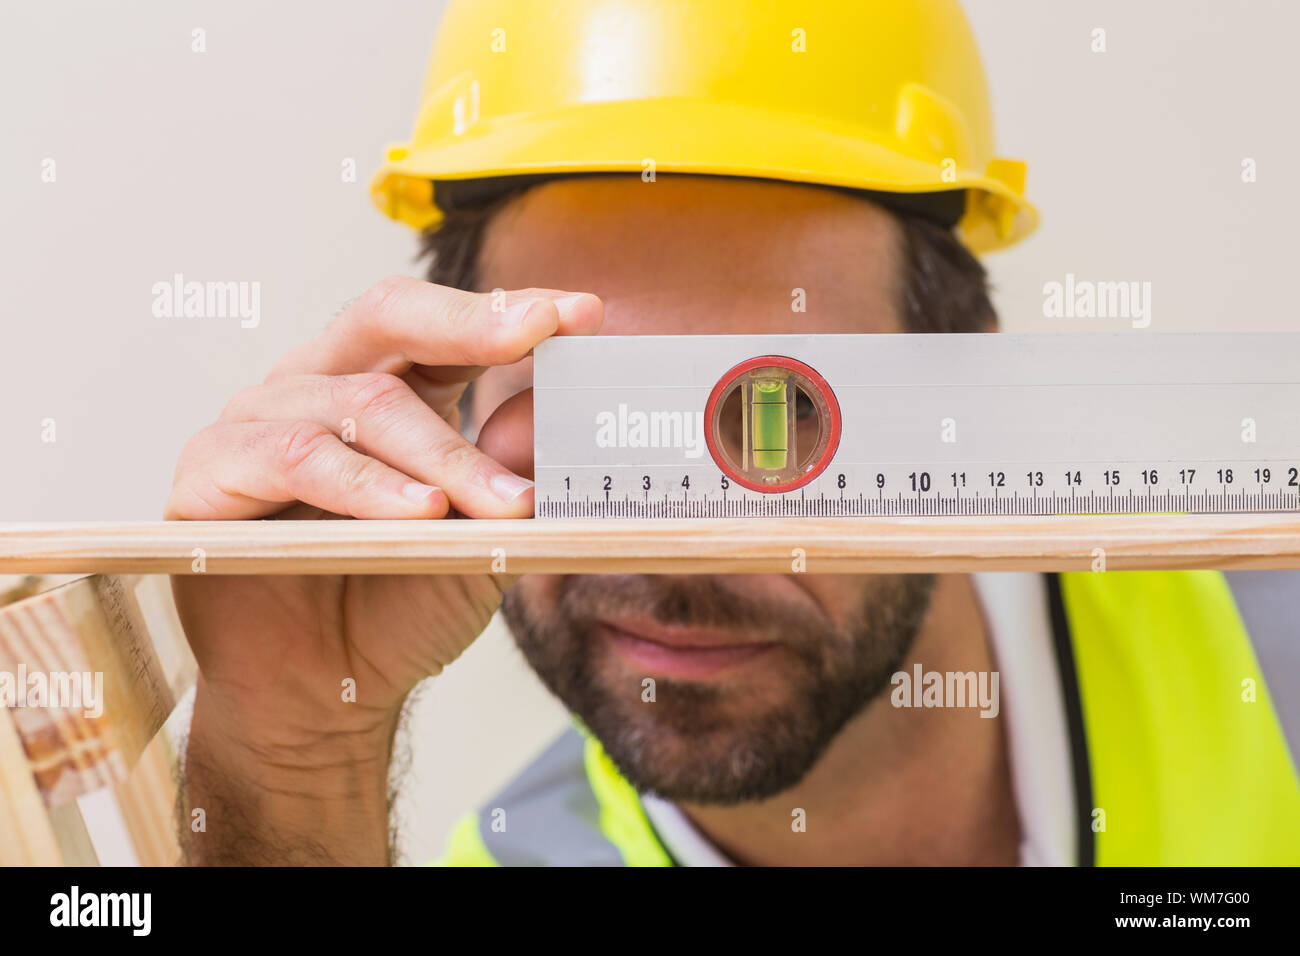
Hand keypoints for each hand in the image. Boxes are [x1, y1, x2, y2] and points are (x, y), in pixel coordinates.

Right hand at [166, 276, 601, 862]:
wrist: (321, 695)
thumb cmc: (397, 605)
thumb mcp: (481, 540)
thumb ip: (510, 477)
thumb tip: (552, 412)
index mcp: (385, 388)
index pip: (446, 328)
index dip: (510, 314)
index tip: (583, 313)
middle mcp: (319, 385)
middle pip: (390, 317)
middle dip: (471, 324)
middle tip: (539, 330)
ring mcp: (260, 419)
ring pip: (360, 404)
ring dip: (441, 454)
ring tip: (501, 501)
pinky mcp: (212, 470)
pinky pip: (293, 456)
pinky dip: (365, 485)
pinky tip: (420, 513)